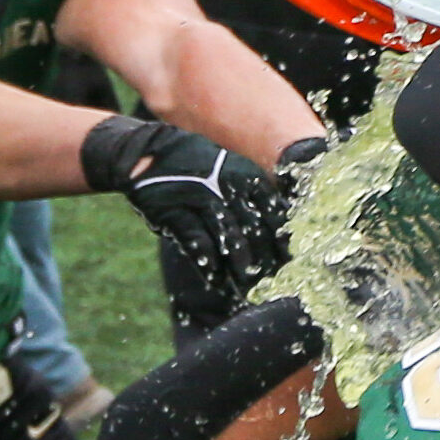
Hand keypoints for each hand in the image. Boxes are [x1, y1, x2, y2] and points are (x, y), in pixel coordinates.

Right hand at [83, 115, 292, 327]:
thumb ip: (252, 196)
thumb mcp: (230, 172)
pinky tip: (215, 279)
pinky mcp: (175, 212)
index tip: (289, 261)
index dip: (281, 240)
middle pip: (254, 229)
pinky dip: (207, 262)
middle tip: (271, 282)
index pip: (273, 212)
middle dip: (264, 258)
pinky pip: (196, 240)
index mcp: (247, 177)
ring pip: (229, 236)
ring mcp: (201, 199)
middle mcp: (228, 187)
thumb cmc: (197, 168)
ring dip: (240, 264)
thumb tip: (278, 228)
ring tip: (247, 286)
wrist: (150, 153)